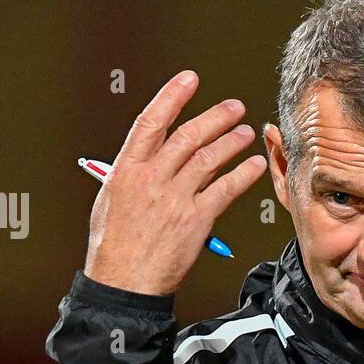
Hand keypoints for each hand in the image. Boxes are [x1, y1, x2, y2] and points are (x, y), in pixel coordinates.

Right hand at [83, 70, 267, 294]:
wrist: (124, 283)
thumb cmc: (114, 247)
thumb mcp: (111, 202)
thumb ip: (131, 176)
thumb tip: (149, 158)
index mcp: (126, 170)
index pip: (152, 122)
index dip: (172, 97)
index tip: (189, 80)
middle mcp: (151, 178)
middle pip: (188, 136)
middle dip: (215, 118)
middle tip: (233, 109)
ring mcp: (175, 198)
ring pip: (209, 158)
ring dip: (232, 142)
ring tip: (246, 133)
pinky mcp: (195, 219)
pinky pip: (225, 189)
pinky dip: (242, 174)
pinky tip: (252, 165)